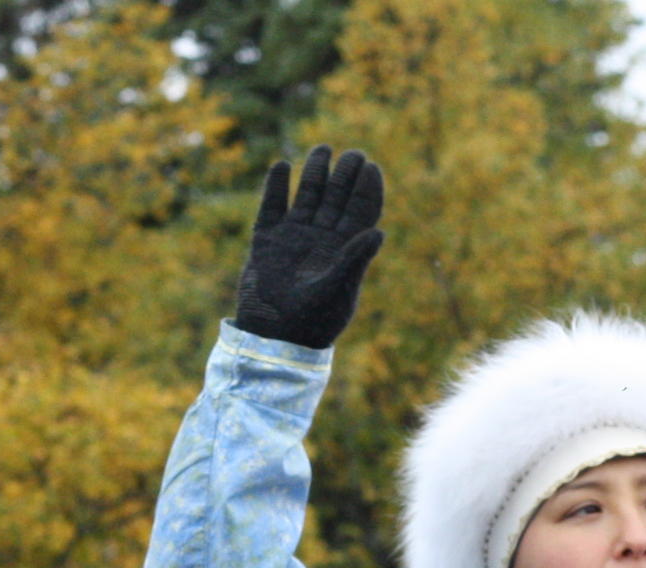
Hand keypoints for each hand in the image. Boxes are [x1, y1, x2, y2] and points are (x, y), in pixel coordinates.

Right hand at [231, 145, 385, 350]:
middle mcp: (321, 239)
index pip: (361, 211)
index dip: (367, 188)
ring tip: (322, 150)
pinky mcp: (266, 241)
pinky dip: (276, 188)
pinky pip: (272, 208)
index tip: (370, 167)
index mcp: (345, 249)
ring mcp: (293, 238)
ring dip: (315, 173)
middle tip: (352, 154)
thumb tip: (379, 231)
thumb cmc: (312, 321)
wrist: (272, 338)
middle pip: (337, 198)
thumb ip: (354, 260)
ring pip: (307, 196)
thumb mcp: (337, 291)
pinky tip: (282, 166)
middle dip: (344, 175)